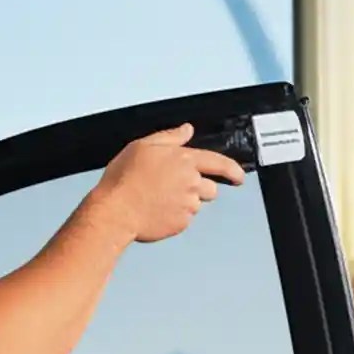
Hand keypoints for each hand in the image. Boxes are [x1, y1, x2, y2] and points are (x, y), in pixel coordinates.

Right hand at [92, 123, 245, 242]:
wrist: (114, 211)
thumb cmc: (123, 178)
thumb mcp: (141, 147)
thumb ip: (169, 137)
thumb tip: (187, 130)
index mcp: (184, 161)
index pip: (219, 163)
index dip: (232, 170)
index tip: (238, 176)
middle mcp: (191, 183)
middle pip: (210, 188)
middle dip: (197, 188)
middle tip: (171, 189)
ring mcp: (188, 205)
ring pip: (196, 204)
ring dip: (184, 202)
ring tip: (158, 200)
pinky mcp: (181, 223)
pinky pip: (184, 219)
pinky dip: (173, 216)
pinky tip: (155, 210)